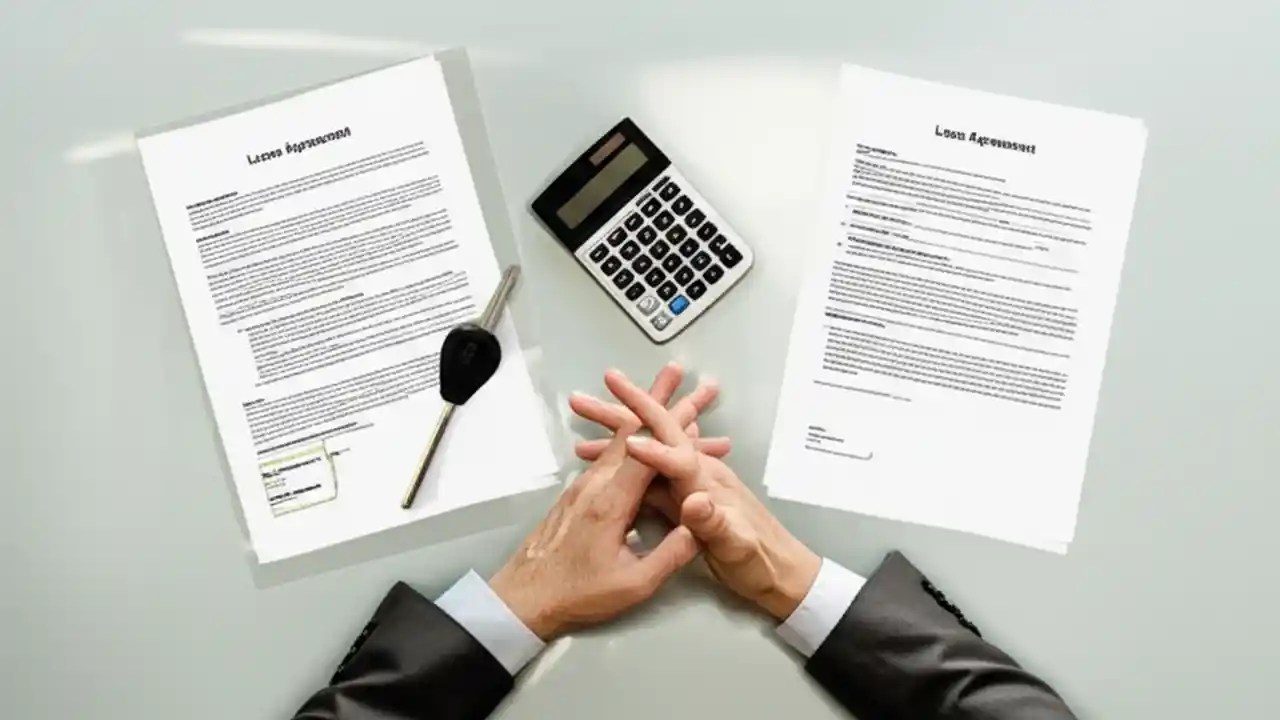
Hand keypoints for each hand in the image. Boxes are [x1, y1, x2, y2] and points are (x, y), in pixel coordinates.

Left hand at [487, 365, 715, 639]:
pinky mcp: (579, 494)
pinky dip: (634, 439)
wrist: (523, 598)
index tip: (693, 401)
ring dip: (644, 414)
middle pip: (632, 430)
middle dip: (658, 400)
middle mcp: (596, 483)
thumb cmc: (578, 593)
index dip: (672, 424)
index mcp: (612, 501)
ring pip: (621, 440)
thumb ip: (671, 554)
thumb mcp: (633, 584)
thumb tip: (699, 524)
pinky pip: (612, 457)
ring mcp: (584, 485)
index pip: (648, 451)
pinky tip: (644, 439)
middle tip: (678, 370)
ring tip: (664, 391)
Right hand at [603, 370, 821, 620]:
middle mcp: (698, 474)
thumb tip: (694, 500)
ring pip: (651, 445)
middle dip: (634, 406)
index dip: (653, 450)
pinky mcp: (684, 496)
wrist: (780, 573)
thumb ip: (715, 523)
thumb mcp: (738, 546)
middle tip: (608, 377)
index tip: (627, 443)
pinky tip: (614, 447)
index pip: (678, 457)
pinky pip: (650, 468)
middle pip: (662, 431)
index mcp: (708, 483)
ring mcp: (690, 482)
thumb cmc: (760, 561)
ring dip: (623, 424)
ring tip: (588, 406)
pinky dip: (629, 454)